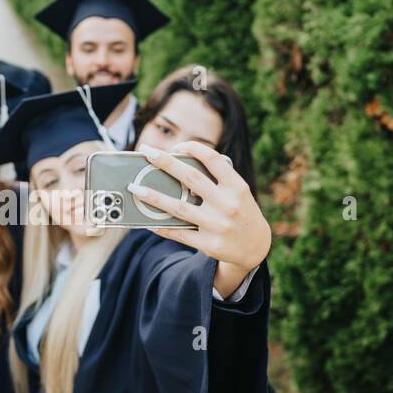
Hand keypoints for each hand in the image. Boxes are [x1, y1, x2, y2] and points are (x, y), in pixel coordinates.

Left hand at [128, 142, 271, 295]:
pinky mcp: (209, 244)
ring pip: (179, 207)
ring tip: (136, 188)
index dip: (193, 148)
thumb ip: (217, 179)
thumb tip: (180, 166)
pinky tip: (148, 221)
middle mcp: (227, 204)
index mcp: (236, 187)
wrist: (256, 247)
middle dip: (166, 162)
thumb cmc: (241, 212)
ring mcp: (217, 225)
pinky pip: (179, 233)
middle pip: (191, 178)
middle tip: (147, 151)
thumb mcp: (238, 192)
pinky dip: (162, 226)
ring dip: (154, 197)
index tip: (177, 145)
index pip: (213, 159)